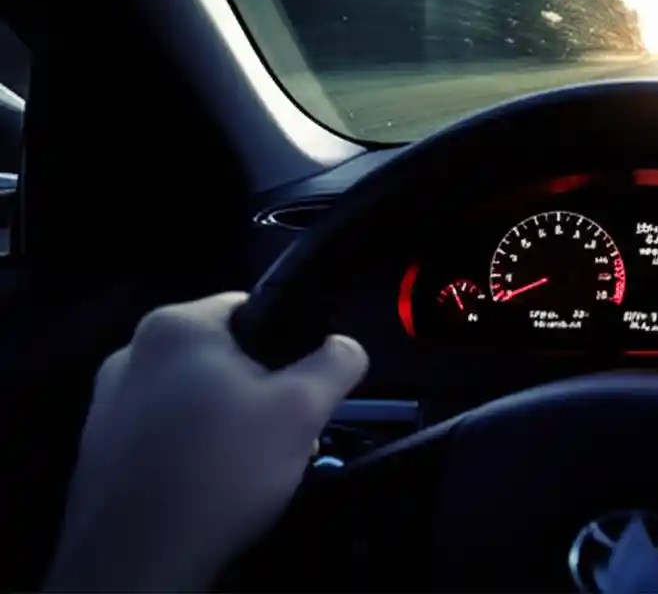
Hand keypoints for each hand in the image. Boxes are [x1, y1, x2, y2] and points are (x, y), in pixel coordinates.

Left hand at [45, 293, 367, 591]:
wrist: (139, 560)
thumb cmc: (222, 471)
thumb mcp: (303, 409)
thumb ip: (336, 363)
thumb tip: (346, 348)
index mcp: (176, 326)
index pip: (252, 309)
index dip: (290, 348)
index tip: (304, 390)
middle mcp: (131, 352)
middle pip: (224, 358)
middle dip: (261, 393)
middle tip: (286, 436)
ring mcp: (108, 403)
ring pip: (196, 398)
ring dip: (229, 425)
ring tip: (250, 468)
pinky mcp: (101, 449)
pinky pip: (166, 435)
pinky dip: (194, 452)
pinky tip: (212, 486)